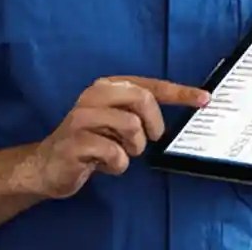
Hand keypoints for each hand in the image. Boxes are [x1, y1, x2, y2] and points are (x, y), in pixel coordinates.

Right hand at [29, 76, 208, 199]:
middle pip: (143, 99)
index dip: (180, 92)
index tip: (204, 99)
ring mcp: (82, 118)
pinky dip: (117, 165)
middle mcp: (93, 96)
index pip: (150, 85)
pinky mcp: (75, 142)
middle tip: (148, 140)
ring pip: (131, 127)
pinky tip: (103, 164)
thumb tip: (180, 109)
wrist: (47, 165)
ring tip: (120, 153)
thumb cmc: (90, 142)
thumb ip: (140, 112)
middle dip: (153, 125)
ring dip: (133, 148)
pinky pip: (115, 153)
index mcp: (107, 86)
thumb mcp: (115, 121)